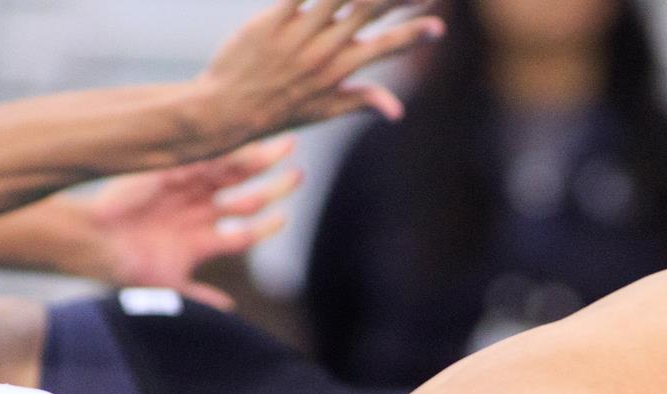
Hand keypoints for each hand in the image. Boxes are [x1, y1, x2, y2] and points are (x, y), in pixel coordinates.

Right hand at [82, 138, 303, 304]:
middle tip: (297, 174)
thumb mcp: (169, 286)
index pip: (243, 231)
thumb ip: (201, 296)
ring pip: (232, 173)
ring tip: (285, 147)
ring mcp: (186, 190)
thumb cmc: (125, 268)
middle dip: (273, 186)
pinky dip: (228, 148)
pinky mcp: (172, 170)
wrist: (94, 242)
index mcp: (199, 240)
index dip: (267, 225)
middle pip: (245, 196)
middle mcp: (197, 211)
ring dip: (258, 161)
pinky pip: (206, 156)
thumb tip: (230, 309)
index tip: (285, 217)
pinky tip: (250, 136)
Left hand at [195, 0, 443, 149]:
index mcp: (340, 71)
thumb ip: (362, 100)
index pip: (386, 48)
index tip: (439, 26)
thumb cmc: (276, 111)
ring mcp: (298, 33)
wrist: (227, 111)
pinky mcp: (271, 20)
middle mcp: (324, 50)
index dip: (414, 35)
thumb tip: (398, 110)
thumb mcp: (324, 110)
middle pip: (369, 9)